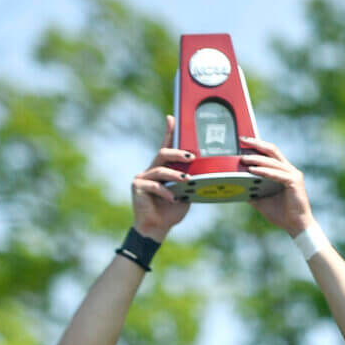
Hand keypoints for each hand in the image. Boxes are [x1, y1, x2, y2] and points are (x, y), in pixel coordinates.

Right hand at [129, 116, 192, 238]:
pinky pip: (154, 186)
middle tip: (192, 156)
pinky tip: (173, 198)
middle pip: (163, 153)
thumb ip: (191, 180)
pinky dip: (166, 191)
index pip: (167, 147)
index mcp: (163, 168)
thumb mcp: (187, 192)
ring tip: (187, 180)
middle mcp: (152, 169)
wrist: (157, 227)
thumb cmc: (172, 209)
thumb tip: (207, 172)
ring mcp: (143, 177)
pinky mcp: (137, 187)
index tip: (172, 117)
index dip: (169, 132)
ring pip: (160, 170)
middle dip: (178, 152)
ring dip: (175, 175)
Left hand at [241, 136, 313, 234]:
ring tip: (243, 159)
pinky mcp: (294, 182)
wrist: (296, 226)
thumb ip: (250, 190)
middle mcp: (289, 170)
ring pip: (273, 162)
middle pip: (272, 150)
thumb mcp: (260, 199)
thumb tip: (233, 185)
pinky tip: (252, 170)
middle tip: (242, 140)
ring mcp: (293, 175)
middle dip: (257, 144)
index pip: (270, 153)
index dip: (257, 145)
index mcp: (283, 172)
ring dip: (257, 159)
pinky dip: (264, 171)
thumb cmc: (281, 213)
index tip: (243, 141)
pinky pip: (277, 174)